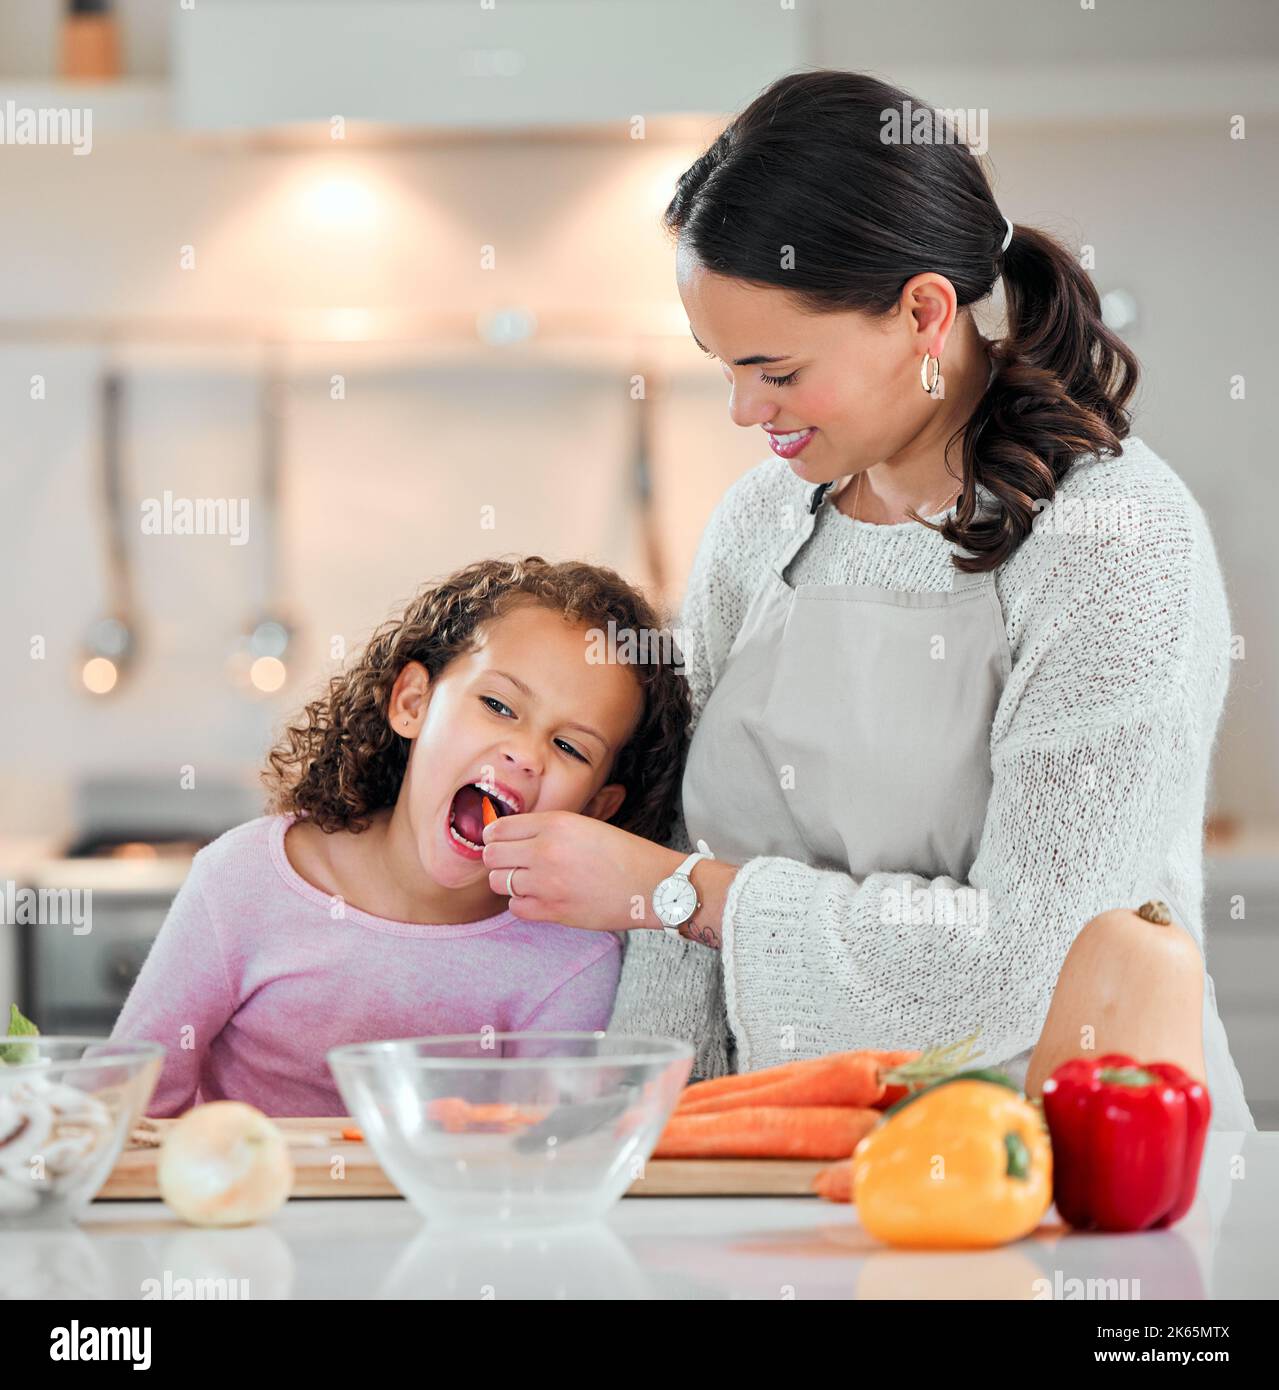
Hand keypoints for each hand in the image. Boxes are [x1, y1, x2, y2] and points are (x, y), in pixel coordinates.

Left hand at [481, 810, 680, 931]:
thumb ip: (548, 828)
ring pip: (499, 882)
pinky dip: (522, 903)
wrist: (651, 885)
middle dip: (497, 858)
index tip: (500, 840)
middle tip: (511, 861)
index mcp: (556, 823)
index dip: (495, 835)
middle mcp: (546, 851)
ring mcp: (547, 883)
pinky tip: (539, 896)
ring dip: (509, 881)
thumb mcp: (585, 825)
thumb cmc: (623, 853)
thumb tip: (511, 835)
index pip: (499, 828)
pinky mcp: (554, 911)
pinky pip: (516, 907)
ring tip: (528, 879)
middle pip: (491, 856)